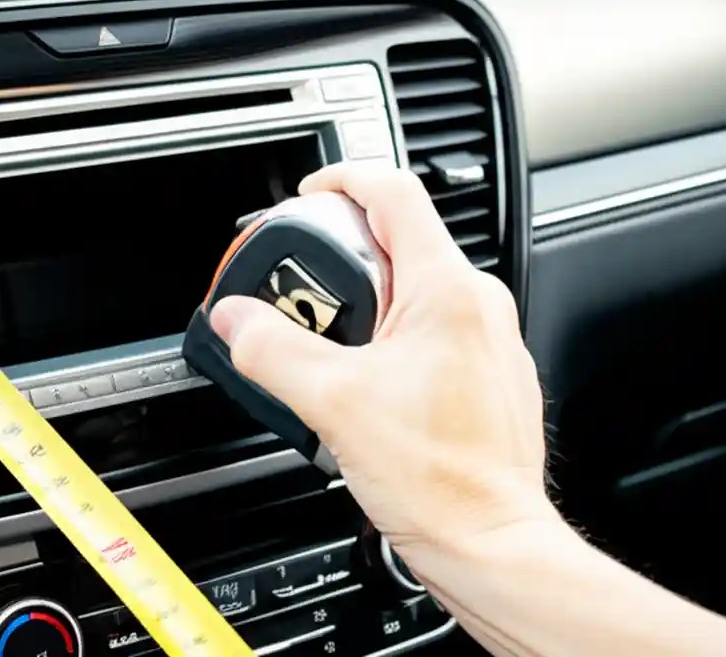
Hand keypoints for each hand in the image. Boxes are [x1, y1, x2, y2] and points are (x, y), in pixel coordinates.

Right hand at [209, 161, 557, 559]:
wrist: (492, 543)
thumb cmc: (442, 481)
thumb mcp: (333, 404)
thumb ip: (272, 350)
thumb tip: (234, 320)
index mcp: (447, 291)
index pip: (396, 194)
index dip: (345, 181)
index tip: (310, 198)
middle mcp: (479, 306)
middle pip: (401, 243)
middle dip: (343, 255)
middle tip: (301, 287)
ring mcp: (490, 342)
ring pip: (416, 292)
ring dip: (366, 303)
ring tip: (326, 346)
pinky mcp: (489, 377)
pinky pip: (433, 333)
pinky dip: (393, 340)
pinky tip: (366, 385)